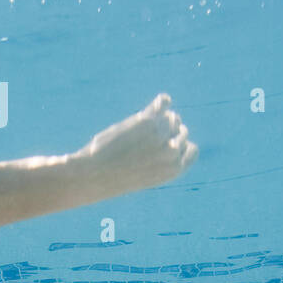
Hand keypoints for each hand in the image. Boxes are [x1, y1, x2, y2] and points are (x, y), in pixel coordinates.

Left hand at [73, 93, 198, 196]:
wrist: (91, 177)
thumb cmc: (113, 180)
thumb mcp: (143, 175)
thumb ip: (161, 161)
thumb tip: (174, 143)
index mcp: (173, 170)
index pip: (191, 150)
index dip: (179, 146)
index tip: (165, 148)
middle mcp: (172, 152)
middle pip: (181, 131)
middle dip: (167, 133)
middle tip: (144, 141)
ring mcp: (161, 134)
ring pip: (172, 117)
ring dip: (160, 120)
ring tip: (141, 131)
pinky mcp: (148, 120)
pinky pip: (163, 103)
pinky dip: (161, 102)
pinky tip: (157, 104)